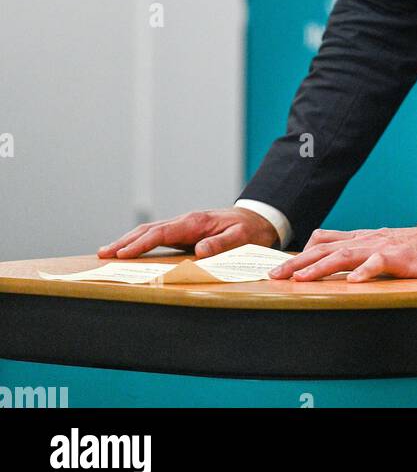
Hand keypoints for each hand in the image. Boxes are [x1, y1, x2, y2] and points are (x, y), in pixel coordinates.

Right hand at [97, 207, 278, 258]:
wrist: (258, 218)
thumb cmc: (250, 230)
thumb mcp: (241, 237)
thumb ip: (222, 243)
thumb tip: (199, 249)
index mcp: (195, 222)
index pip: (162, 232)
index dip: (140, 243)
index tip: (122, 253)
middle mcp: (186, 221)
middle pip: (149, 229)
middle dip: (125, 241)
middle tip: (103, 253)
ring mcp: (183, 225)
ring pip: (150, 231)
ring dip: (128, 240)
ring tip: (107, 251)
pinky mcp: (184, 232)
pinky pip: (157, 236)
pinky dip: (140, 241)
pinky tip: (129, 249)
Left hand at [268, 224, 416, 282]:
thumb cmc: (409, 247)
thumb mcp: (376, 246)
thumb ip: (353, 250)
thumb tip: (325, 259)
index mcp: (359, 239)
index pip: (321, 242)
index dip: (298, 254)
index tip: (277, 267)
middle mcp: (365, 240)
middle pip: (324, 249)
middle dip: (297, 262)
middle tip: (274, 275)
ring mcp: (380, 247)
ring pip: (344, 255)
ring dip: (320, 267)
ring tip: (301, 279)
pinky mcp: (399, 257)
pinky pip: (379, 263)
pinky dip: (365, 272)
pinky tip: (353, 283)